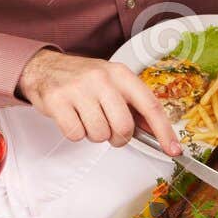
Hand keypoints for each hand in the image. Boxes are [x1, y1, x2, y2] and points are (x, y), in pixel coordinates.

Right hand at [17, 49, 180, 154]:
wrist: (45, 67)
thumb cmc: (83, 79)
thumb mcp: (113, 84)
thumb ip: (135, 107)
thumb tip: (157, 132)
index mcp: (120, 74)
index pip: (150, 105)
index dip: (164, 131)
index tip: (173, 149)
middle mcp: (102, 79)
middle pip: (124, 127)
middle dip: (118, 138)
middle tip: (109, 130)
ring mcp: (78, 89)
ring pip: (99, 135)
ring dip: (94, 135)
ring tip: (87, 119)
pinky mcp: (58, 101)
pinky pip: (75, 135)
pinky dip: (75, 133)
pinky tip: (72, 117)